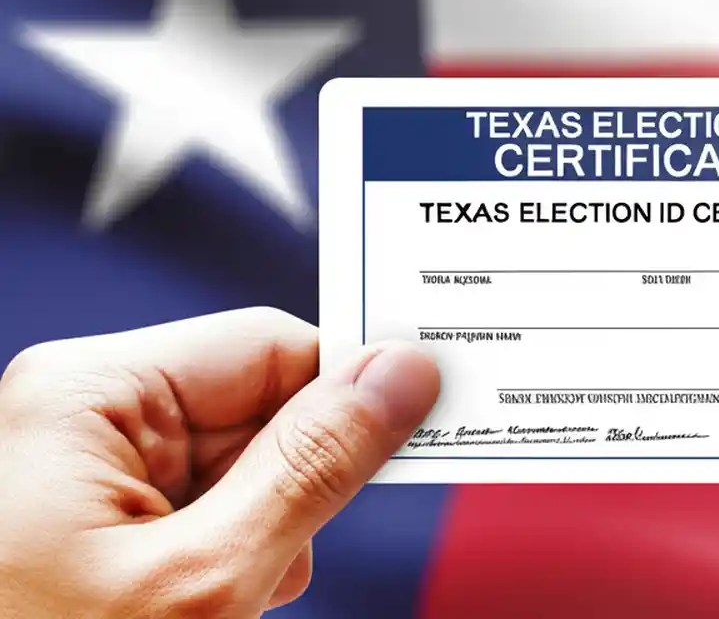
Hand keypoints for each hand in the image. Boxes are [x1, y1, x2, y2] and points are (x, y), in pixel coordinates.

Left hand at [0, 308, 439, 617]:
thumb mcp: (204, 578)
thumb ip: (313, 466)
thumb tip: (401, 375)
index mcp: (87, 394)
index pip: (270, 345)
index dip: (350, 392)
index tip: (418, 431)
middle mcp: (82, 415)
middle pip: (258, 407)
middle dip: (294, 484)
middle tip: (283, 556)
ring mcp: (83, 471)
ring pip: (240, 466)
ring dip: (266, 531)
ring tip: (228, 600)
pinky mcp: (94, 520)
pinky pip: (203, 507)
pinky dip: (230, 557)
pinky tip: (208, 605)